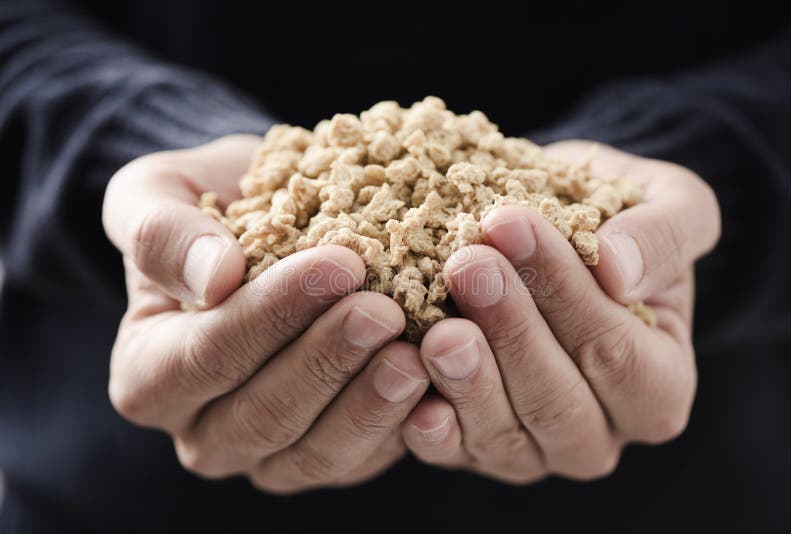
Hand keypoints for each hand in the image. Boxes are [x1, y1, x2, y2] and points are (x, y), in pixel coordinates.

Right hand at [103, 135, 428, 493]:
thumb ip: (162, 232)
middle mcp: (203, 428)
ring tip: (415, 354)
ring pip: (314, 455)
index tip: (339, 264)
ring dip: (368, 406)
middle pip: (262, 416)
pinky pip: (361, 461)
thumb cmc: (209, 209)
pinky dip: (400, 428)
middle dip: (327, 361)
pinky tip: (435, 386)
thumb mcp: (159, 193)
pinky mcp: (327, 457)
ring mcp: (267, 453)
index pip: (205, 356)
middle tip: (385, 309)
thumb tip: (212, 278)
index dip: (272, 314)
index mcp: (150, 373)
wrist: (268, 225)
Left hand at [400, 141, 720, 482]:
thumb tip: (618, 269)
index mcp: (658, 385)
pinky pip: (451, 451)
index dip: (567, 294)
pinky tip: (408, 384)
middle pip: (559, 405)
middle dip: (511, 332)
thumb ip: (661, 234)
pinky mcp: (473, 449)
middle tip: (468, 266)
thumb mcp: (665, 206)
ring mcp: (533, 450)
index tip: (512, 224)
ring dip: (468, 381)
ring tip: (436, 327)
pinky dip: (429, 426)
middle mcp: (599, 433)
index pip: (619, 356)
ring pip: (504, 436)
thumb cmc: (610, 222)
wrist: (544, 237)